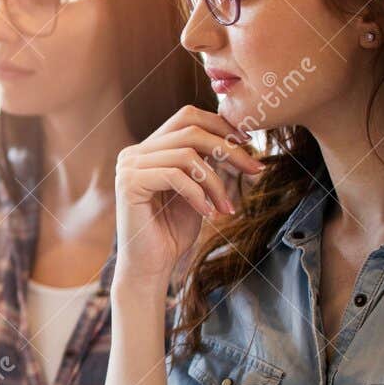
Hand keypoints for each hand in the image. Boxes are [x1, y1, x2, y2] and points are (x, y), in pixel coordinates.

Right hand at [112, 105, 262, 291]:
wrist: (151, 266)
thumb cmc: (173, 231)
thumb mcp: (196, 189)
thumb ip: (205, 161)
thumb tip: (236, 136)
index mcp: (148, 149)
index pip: (187, 117)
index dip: (221, 125)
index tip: (249, 144)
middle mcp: (134, 153)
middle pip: (190, 131)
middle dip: (229, 149)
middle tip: (255, 170)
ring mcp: (128, 167)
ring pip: (187, 155)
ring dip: (216, 182)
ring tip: (228, 207)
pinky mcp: (129, 184)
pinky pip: (175, 176)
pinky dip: (199, 194)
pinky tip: (209, 213)